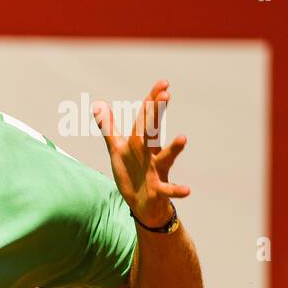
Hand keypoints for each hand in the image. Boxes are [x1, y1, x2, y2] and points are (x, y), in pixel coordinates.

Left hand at [91, 79, 190, 226]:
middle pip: (152, 131)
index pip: (145, 119)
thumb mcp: (118, 149)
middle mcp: (151, 153)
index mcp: (141, 143)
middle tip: (166, 95)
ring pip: (165, 158)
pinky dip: (177, 189)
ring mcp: (156, 171)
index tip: (163, 83)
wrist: (144, 204)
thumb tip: (100, 106)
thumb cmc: (132, 173)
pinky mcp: (158, 190)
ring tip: (183, 137)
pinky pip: (168, 189)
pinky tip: (187, 190)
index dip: (152, 101)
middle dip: (156, 115)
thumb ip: (109, 129)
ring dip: (173, 148)